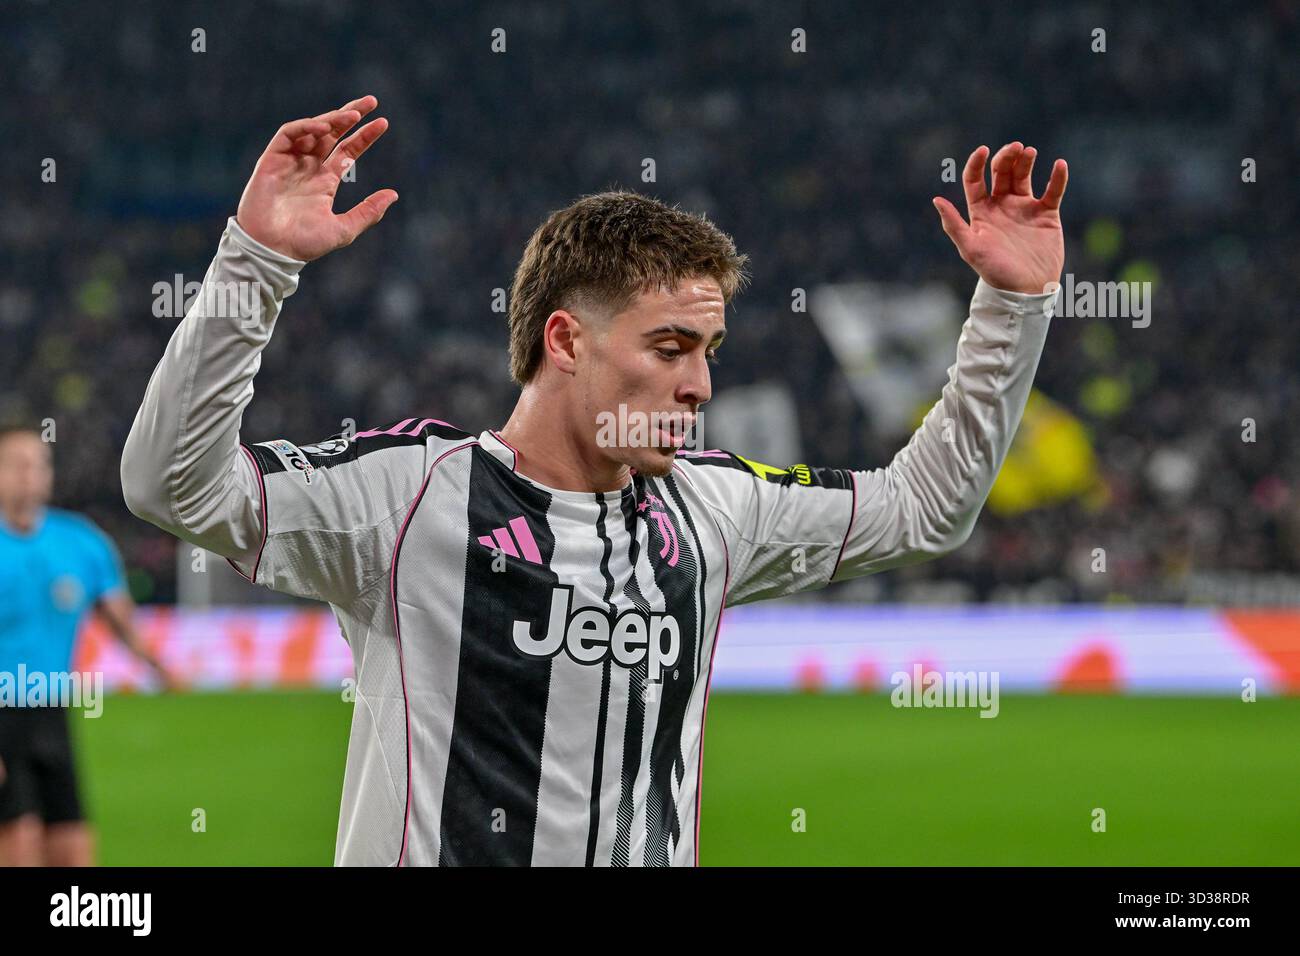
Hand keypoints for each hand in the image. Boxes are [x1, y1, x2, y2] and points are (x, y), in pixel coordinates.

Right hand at [236, 95, 398, 261]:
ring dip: (332, 119)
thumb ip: (368, 211)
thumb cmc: (304, 244)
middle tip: (371, 101)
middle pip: (332, 133)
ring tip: (352, 115)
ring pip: (312, 130)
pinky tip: (325, 126)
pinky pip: (288, 134)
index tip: (383, 123)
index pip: (348, 151)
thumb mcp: (344, 228)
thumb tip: (394, 194)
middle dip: (350, 115)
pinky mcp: (272, 160)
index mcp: (325, 181)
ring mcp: (290, 162)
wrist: (272, 249)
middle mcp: (309, 167)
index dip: (364, 136)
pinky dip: (306, 126)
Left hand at [933, 142, 1067, 294]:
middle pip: (1001, 172)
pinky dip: (1058, 178)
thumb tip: (936, 199)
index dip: (977, 163)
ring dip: (1026, 161)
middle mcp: (1001, 206)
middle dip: (1006, 157)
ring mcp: (1024, 208)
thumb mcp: (971, 248)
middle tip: (1016, 148)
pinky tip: (1059, 165)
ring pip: (1024, 176)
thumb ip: (954, 225)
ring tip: (1029, 152)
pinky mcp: (1046, 214)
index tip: (983, 150)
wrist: (1026, 290)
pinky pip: (1053, 191)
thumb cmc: (995, 272)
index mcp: (981, 212)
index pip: (975, 180)